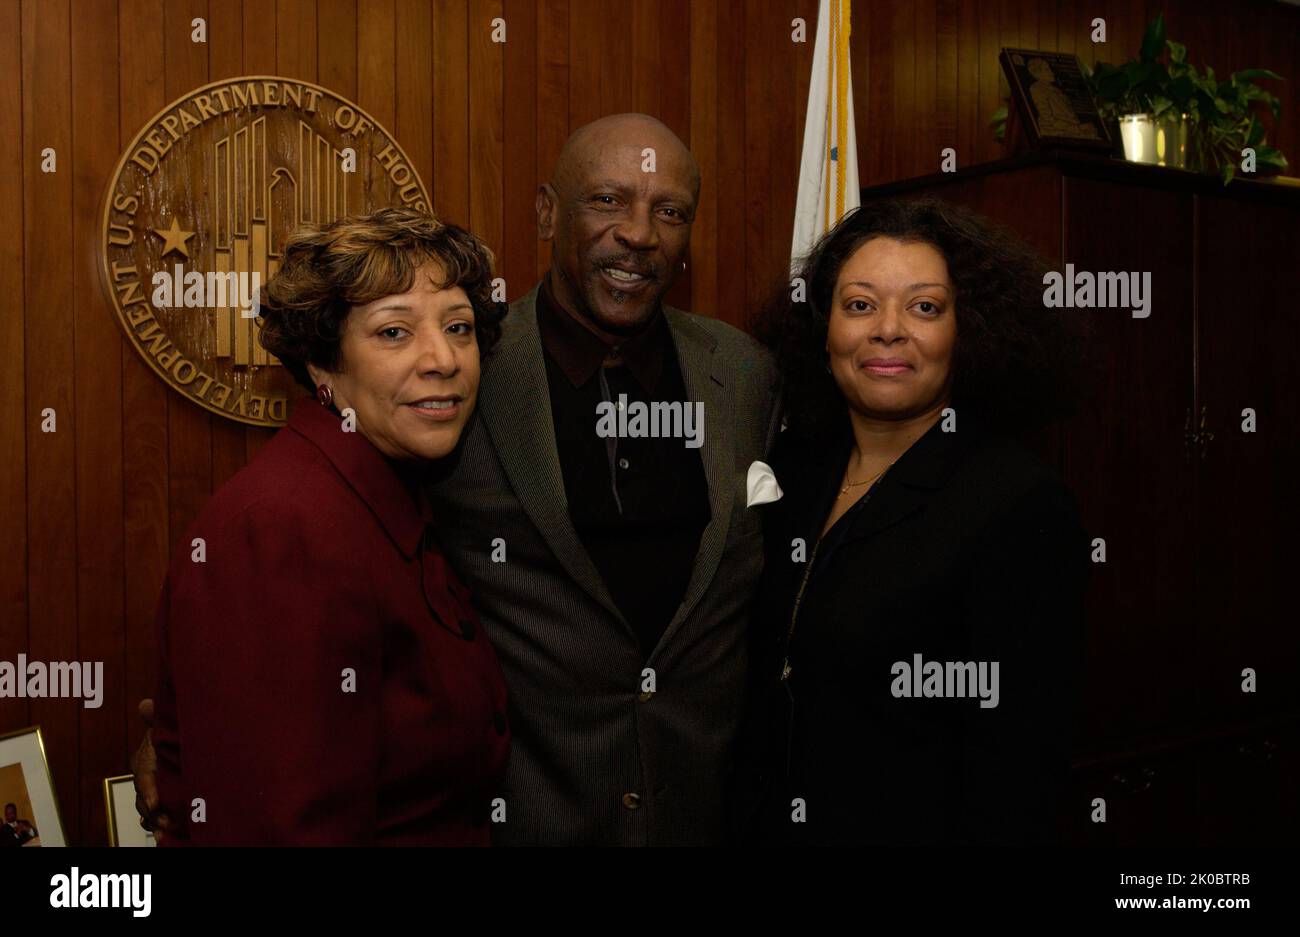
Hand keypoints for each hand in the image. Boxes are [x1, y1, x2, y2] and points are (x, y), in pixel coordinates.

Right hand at [131, 699, 171, 842]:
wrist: (180, 739)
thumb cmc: (172, 731)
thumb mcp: (165, 723)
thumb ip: (156, 716)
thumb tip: (146, 704)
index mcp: (145, 758)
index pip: (143, 776)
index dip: (148, 790)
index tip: (156, 802)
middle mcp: (146, 776)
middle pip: (144, 798)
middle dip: (154, 811)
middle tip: (167, 821)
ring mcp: (153, 790)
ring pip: (148, 809)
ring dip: (155, 821)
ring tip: (166, 831)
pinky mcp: (162, 800)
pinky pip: (154, 815)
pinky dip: (156, 824)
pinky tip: (162, 834)